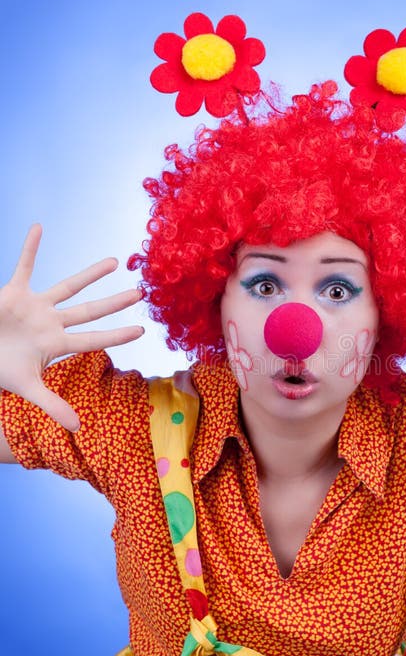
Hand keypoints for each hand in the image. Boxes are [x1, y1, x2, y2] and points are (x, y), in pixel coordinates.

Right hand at [0, 224, 143, 431]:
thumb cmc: (2, 369)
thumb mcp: (28, 388)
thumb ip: (53, 405)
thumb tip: (78, 428)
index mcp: (56, 343)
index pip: (93, 339)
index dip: (115, 336)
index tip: (141, 331)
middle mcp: (51, 322)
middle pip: (90, 310)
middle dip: (114, 303)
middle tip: (142, 293)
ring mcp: (34, 306)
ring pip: (67, 286)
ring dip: (89, 274)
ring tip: (114, 262)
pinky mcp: (13, 293)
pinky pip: (24, 266)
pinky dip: (30, 248)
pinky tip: (39, 228)